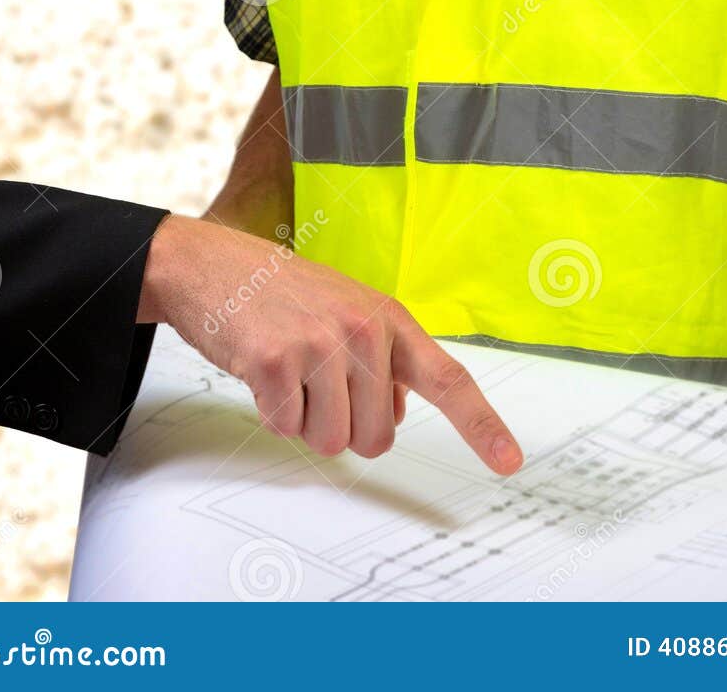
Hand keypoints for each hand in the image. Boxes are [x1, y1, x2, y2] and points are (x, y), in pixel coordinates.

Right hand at [137, 214, 520, 472]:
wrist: (216, 264)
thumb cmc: (286, 293)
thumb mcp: (348, 312)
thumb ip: (383, 362)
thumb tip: (393, 414)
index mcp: (390, 319)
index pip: (448, 378)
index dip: (481, 426)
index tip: (510, 461)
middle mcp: (363, 329)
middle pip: (375, 438)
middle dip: (344, 427)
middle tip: (316, 383)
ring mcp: (319, 343)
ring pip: (330, 441)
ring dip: (305, 421)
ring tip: (290, 372)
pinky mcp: (274, 360)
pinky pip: (286, 428)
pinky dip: (272, 412)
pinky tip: (264, 371)